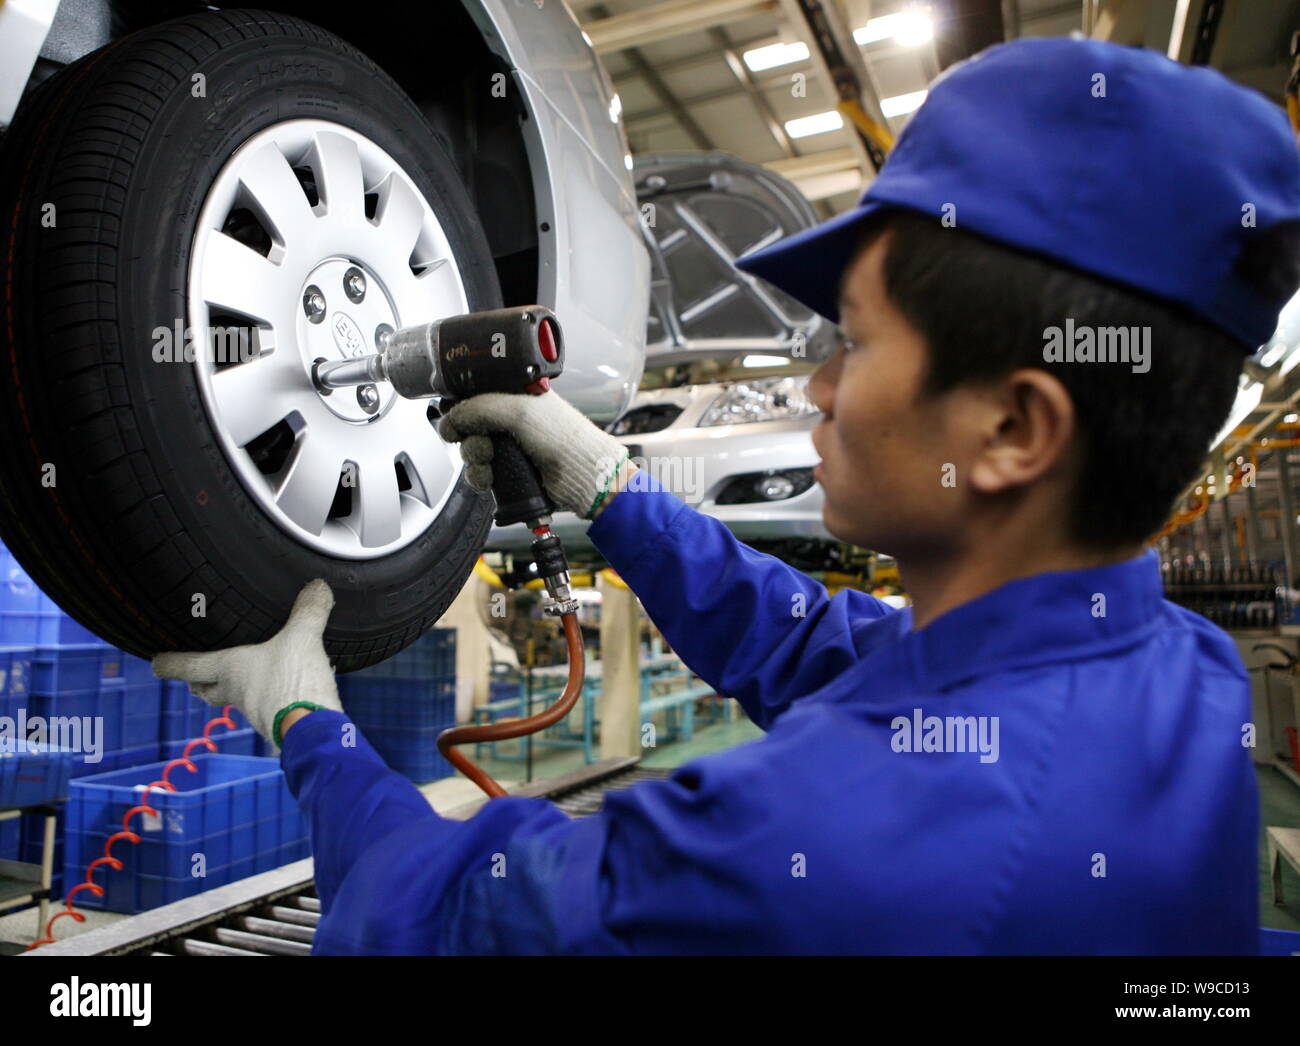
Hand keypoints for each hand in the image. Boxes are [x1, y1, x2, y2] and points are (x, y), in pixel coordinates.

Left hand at [152, 580, 342, 750]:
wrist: (313, 730)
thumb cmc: (294, 681)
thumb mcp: (303, 638)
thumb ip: (308, 611)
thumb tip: (317, 585)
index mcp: (230, 670)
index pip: (190, 666)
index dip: (170, 663)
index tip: (154, 663)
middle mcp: (236, 693)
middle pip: (207, 691)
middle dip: (198, 683)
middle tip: (192, 679)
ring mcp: (256, 713)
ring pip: (236, 702)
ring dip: (235, 691)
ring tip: (248, 678)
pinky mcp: (278, 725)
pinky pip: (268, 709)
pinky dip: (271, 699)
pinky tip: (287, 691)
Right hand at [438, 390, 633, 519]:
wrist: (584, 476)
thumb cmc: (564, 438)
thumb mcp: (518, 412)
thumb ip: (480, 408)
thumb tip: (451, 416)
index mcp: (517, 393)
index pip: (477, 394)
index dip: (462, 407)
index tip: (455, 421)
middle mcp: (513, 417)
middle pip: (470, 424)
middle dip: (469, 438)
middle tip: (483, 446)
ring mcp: (513, 444)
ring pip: (473, 449)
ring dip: (474, 459)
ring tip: (488, 464)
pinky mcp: (512, 469)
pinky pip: (482, 471)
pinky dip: (480, 476)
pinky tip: (489, 479)